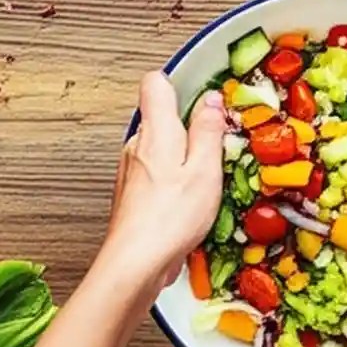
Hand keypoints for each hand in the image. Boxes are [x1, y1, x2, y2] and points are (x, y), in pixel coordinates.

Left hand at [99, 71, 225, 293]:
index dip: (179, 83)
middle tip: (215, 148)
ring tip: (204, 181)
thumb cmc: (169, 218)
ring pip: (160, 147)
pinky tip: (189, 202)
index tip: (205, 98)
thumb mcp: (204, 169)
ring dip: (183, 158)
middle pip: (162, 116)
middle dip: (189, 127)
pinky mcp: (132, 193)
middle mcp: (137, 144)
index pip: (155, 82)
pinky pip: (156, 173)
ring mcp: (131, 169)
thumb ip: (208, 130)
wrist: (135, 263)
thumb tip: (211, 100)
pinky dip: (174, 180)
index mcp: (155, 129)